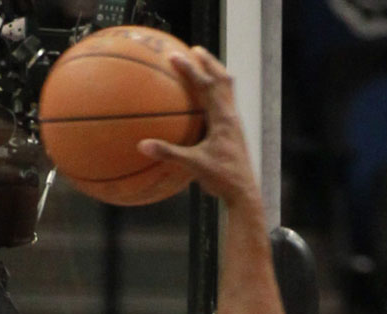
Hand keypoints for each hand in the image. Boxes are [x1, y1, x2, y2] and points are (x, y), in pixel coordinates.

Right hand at [137, 46, 259, 208]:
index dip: (190, 69)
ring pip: (227, 89)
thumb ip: (168, 154)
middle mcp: (231, 116)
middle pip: (223, 79)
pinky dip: (215, 93)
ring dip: (215, 74)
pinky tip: (204, 99)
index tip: (174, 55)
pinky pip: (225, 104)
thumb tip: (142, 145)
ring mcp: (234, 123)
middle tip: (194, 49)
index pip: (206, 86)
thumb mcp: (193, 166)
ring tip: (203, 65)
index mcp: (223, 119)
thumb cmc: (221, 178)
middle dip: (208, 62)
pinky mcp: (233, 131)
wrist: (243, 191)